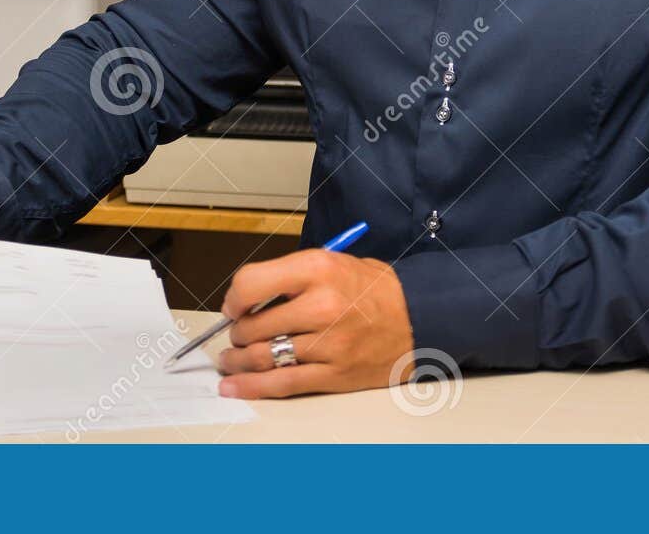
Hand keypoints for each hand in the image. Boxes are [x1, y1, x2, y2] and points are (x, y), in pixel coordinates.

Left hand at [214, 249, 413, 397]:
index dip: (234, 298)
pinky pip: (284, 383)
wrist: (418, 315)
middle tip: (236, 334)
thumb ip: (289, 277)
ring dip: (238, 361)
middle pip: (254, 325)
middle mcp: (321, 306)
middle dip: (237, 333)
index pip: (252, 284)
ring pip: (264, 357)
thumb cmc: (372, 288)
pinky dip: (253, 387)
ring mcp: (328, 344)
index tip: (233, 306)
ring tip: (231, 360)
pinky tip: (234, 386)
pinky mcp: (335, 374)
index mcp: (318, 270)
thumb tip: (246, 299)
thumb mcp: (331, 262)